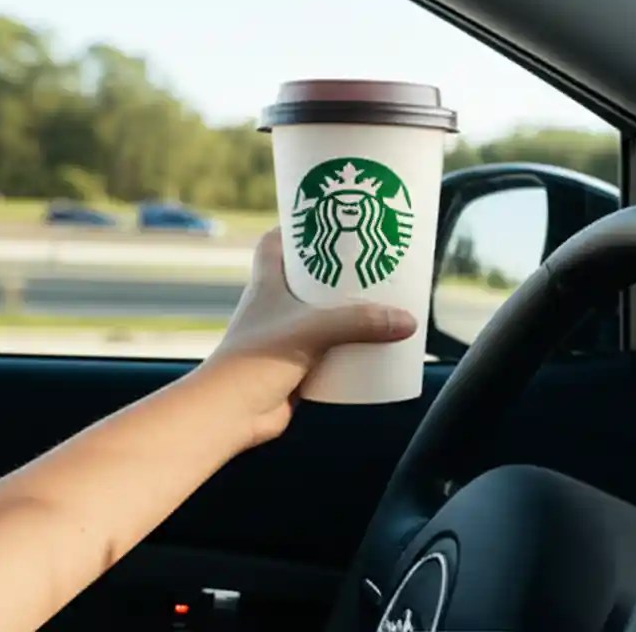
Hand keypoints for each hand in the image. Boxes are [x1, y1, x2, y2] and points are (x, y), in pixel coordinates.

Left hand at [196, 228, 416, 446]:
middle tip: (372, 264)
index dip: (297, 228)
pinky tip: (373, 348)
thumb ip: (360, 322)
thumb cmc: (256, 361)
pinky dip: (347, 349)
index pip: (275, 243)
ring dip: (347, 313)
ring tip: (382, 304)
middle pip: (308, 279)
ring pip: (321, 317)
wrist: (229, 415)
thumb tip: (406, 321)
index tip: (328, 220)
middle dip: (339, 273)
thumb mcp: (313, 330)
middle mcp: (274, 308)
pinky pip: (328, 352)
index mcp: (267, 285)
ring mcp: (284, 339)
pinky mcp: (295, 367)